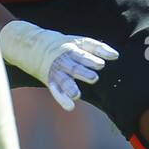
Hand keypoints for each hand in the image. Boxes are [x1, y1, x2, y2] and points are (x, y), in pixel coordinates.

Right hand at [0, 21, 119, 110]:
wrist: (32, 45)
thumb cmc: (63, 45)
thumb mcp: (79, 42)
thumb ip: (98, 48)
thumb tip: (116, 56)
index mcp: (72, 48)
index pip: (84, 52)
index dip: (93, 57)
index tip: (104, 63)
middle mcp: (64, 59)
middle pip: (74, 66)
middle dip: (83, 72)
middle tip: (93, 78)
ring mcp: (56, 70)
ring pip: (64, 80)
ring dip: (70, 87)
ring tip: (77, 95)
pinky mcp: (49, 80)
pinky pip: (56, 90)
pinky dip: (62, 98)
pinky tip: (70, 107)